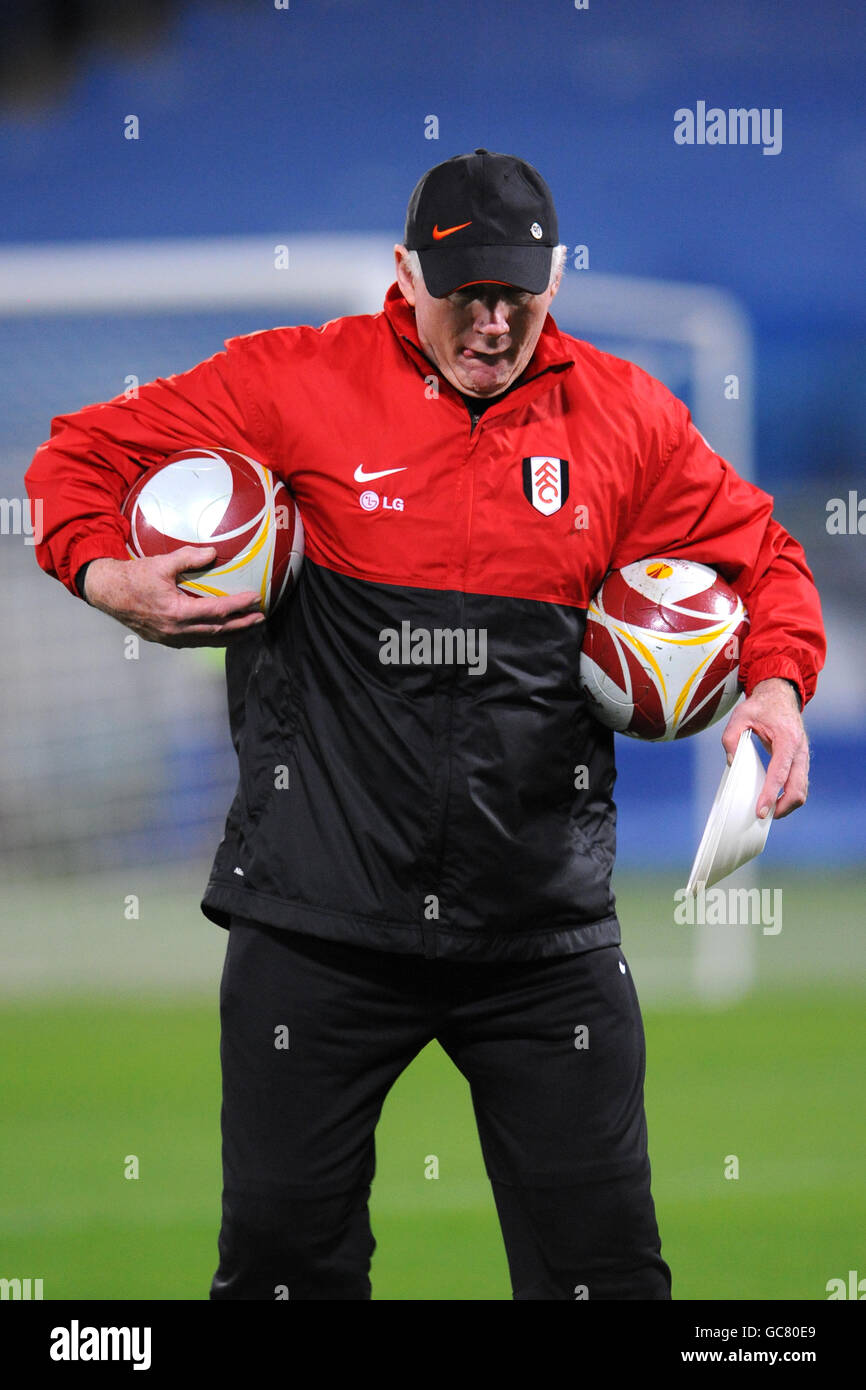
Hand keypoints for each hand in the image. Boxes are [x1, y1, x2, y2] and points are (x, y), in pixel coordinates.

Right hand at [83, 549, 265, 646]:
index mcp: (176, 612)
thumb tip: (214, 553)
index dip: (239, 606)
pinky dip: (214, 639)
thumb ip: (189, 558)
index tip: (256, 599)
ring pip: (209, 641)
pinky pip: (196, 642)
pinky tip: (224, 634)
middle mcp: (176, 630)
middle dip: (242, 626)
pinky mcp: (166, 640)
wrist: (108, 593)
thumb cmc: (134, 576)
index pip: (217, 610)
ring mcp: (171, 638)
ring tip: (250, 630)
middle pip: (218, 631)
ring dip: (232, 636)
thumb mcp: (161, 563)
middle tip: (261, 619)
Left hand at [721, 677, 808, 820]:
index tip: (761, 811)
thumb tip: (732, 762)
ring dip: (787, 804)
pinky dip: (788, 795)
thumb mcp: (739, 716)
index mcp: (787, 739)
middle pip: (798, 788)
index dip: (771, 795)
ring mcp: (803, 757)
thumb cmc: (761, 706)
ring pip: (802, 789)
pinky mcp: (801, 761)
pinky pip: (799, 783)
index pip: (780, 774)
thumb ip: (731, 738)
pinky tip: (774, 800)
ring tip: (768, 811)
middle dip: (782, 807)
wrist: (780, 696)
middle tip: (763, 816)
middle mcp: (800, 750)